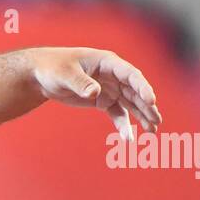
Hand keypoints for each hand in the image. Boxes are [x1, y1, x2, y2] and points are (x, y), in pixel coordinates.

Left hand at [30, 47, 161, 140]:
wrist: (42, 75)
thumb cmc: (53, 68)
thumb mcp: (65, 74)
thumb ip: (81, 83)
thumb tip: (95, 93)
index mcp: (108, 62)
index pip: (130, 75)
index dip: (143, 87)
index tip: (151, 101)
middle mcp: (113, 75)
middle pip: (135, 91)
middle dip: (147, 107)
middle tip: (157, 122)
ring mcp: (109, 88)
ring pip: (130, 103)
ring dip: (141, 116)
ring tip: (153, 131)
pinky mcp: (102, 100)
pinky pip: (117, 113)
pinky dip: (123, 124)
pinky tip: (128, 137)